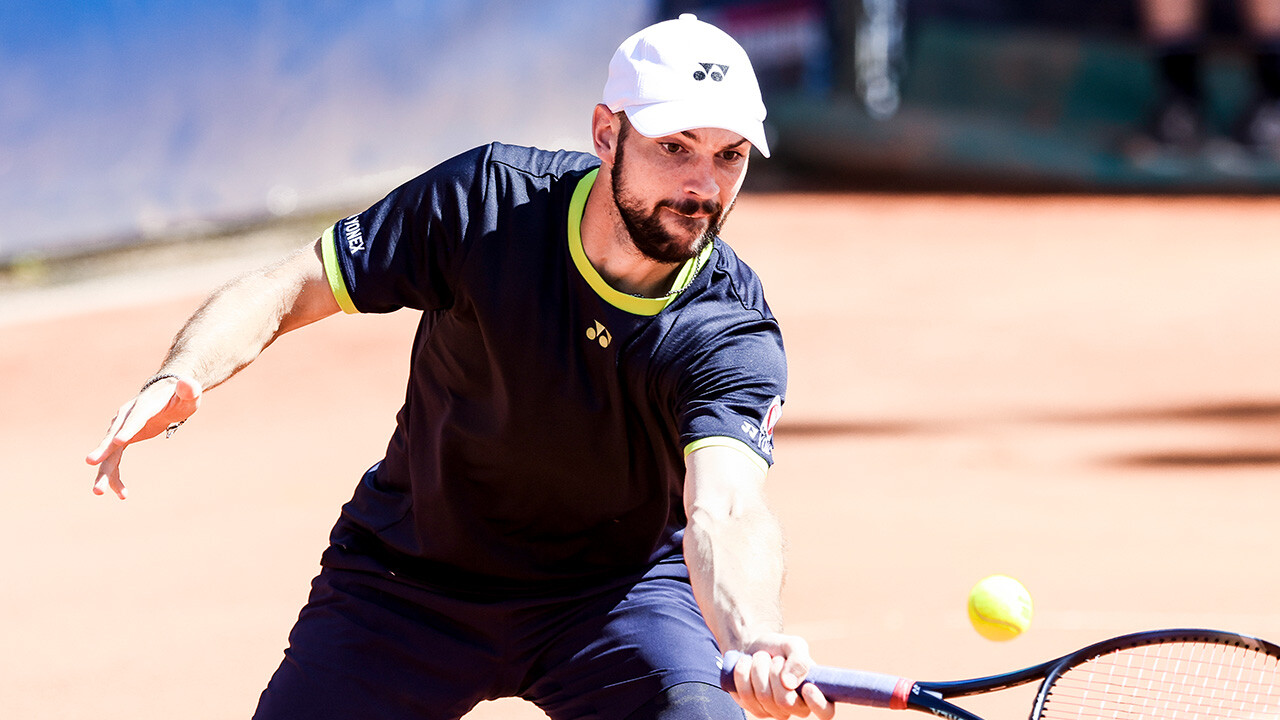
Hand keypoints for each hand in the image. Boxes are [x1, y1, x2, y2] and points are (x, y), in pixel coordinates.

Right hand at [86, 374, 201, 498]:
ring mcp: (122, 429)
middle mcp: (126, 417)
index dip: (128, 428)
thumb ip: (189, 389)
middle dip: (103, 450)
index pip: (135, 418)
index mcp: (144, 406)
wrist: (167, 395)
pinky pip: (115, 460)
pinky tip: (122, 495)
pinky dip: (116, 476)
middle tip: (90, 462)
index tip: (119, 441)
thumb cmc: (181, 395)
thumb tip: (187, 384)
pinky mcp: (123, 439)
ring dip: (104, 472)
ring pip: (109, 453)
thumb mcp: (189, 393)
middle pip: (114, 436)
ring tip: (98, 492)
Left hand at [727, 634, 833, 718]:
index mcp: (814, 694)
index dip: (818, 703)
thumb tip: (790, 684)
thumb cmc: (780, 648)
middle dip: (775, 672)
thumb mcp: (794, 645)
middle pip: (785, 702)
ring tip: (761, 657)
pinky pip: (745, 694)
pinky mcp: (752, 707)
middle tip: (775, 658)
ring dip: (758, 669)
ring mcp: (773, 711)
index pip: (826, 713)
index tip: (807, 687)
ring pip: (763, 696)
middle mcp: (795, 708)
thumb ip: (799, 660)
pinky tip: (747, 664)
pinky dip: (743, 673)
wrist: (754, 646)